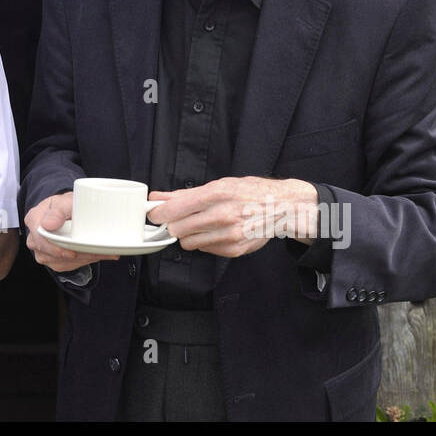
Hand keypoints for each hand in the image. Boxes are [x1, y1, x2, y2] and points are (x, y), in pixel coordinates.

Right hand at [24, 192, 119, 271]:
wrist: (69, 211)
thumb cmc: (66, 205)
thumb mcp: (64, 201)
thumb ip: (58, 211)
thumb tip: (48, 225)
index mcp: (34, 219)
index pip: (40, 238)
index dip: (56, 248)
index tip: (73, 252)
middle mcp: (34, 238)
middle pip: (52, 254)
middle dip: (77, 254)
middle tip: (98, 252)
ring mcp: (43, 251)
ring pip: (62, 261)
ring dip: (84, 258)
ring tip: (102, 252)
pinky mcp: (53, 260)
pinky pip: (68, 265)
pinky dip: (84, 260)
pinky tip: (96, 254)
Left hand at [147, 177, 318, 256]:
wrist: (281, 207)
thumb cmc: (249, 192)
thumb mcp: (218, 185)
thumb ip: (184, 194)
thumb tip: (158, 197)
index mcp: (218, 194)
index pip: (175, 209)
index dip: (158, 213)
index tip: (153, 213)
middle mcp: (224, 215)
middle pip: (178, 229)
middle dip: (173, 224)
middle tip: (177, 218)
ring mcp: (230, 235)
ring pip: (188, 242)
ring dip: (189, 234)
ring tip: (202, 223)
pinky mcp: (234, 250)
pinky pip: (204, 249)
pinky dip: (205, 241)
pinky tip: (216, 231)